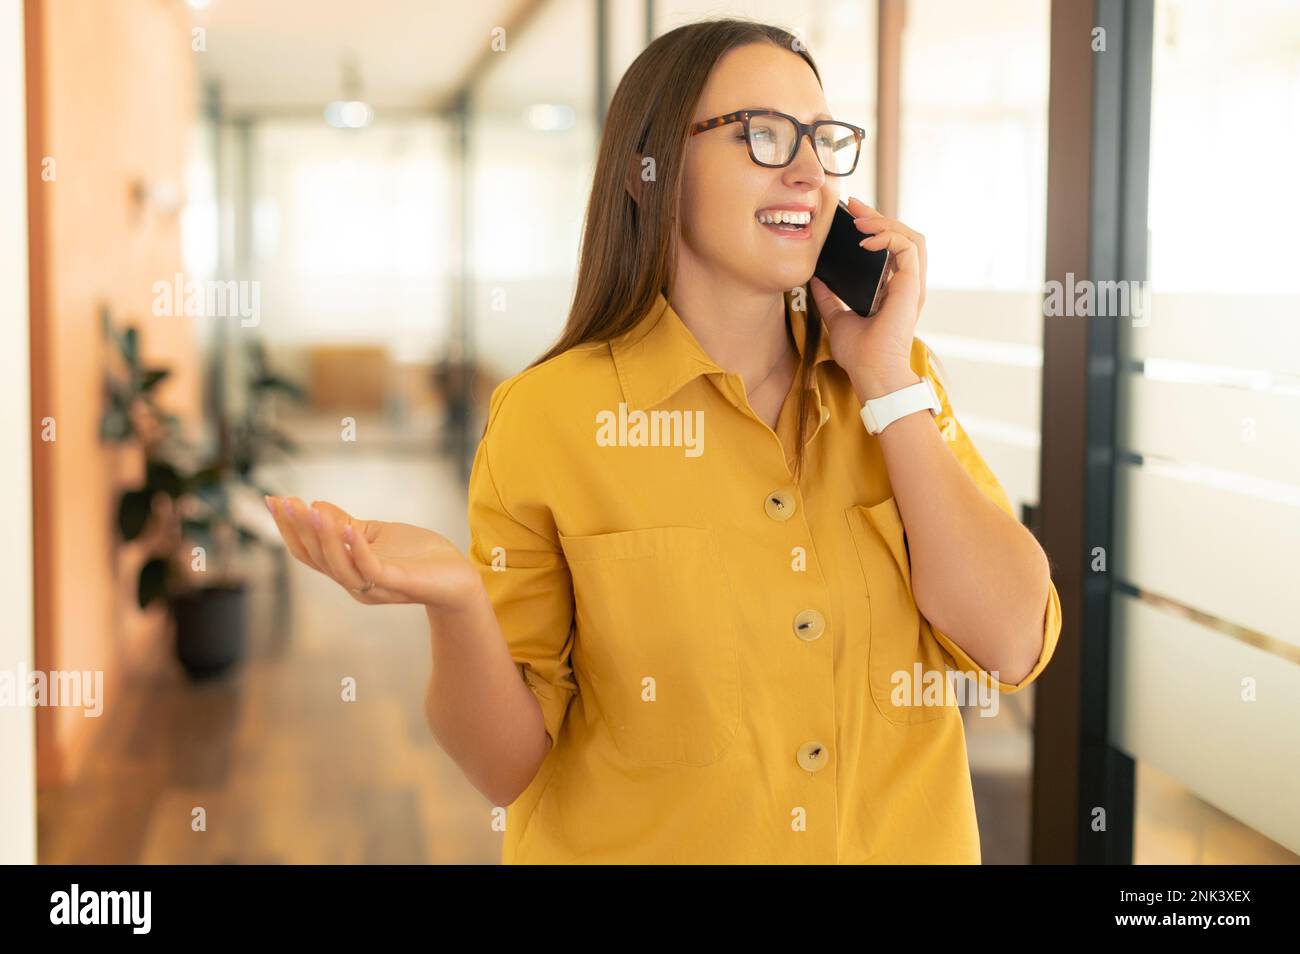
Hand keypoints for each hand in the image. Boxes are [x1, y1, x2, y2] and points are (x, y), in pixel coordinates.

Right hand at [265, 496, 482, 610]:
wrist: (458, 577)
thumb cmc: (419, 556)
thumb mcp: (377, 534)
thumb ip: (347, 524)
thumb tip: (315, 505)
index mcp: (347, 571)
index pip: (309, 552)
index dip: (289, 527)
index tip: (273, 500)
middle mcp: (354, 584)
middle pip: (317, 559)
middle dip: (298, 529)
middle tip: (285, 502)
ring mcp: (375, 587)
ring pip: (338, 566)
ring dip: (323, 537)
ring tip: (310, 510)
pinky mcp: (397, 583)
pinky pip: (370, 568)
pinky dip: (357, 548)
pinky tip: (348, 528)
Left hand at [810, 196, 926, 397]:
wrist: (871, 373)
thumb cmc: (859, 354)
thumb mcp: (837, 318)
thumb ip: (829, 298)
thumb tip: (815, 279)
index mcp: (894, 290)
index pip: (892, 248)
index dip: (875, 228)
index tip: (851, 216)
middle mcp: (907, 285)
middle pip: (903, 236)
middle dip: (878, 216)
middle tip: (853, 204)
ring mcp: (912, 285)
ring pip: (912, 236)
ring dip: (886, 222)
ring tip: (860, 218)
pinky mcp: (911, 286)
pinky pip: (908, 247)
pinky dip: (888, 237)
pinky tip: (866, 240)